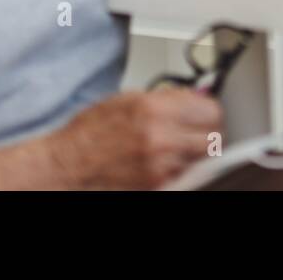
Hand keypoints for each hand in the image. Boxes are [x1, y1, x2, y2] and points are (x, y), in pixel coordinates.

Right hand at [47, 88, 222, 188]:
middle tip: (196, 130)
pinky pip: (185, 175)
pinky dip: (181, 169)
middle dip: (207, 132)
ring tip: (175, 146)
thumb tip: (195, 96)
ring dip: (194, 152)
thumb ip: (167, 98)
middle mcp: (161, 138)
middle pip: (214, 136)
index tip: (205, 112)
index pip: (210, 109)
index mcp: (154, 109)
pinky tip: (165, 161)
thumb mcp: (128, 100)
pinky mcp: (158, 186)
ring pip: (202, 158)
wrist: (67, 166)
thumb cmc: (90, 133)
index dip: (209, 110)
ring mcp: (161, 166)